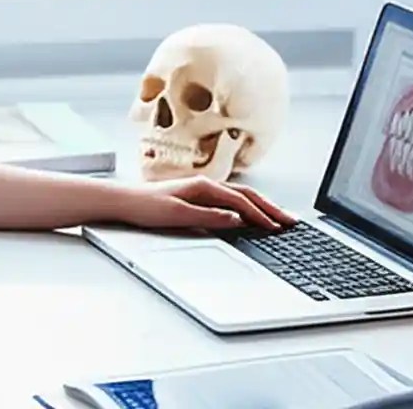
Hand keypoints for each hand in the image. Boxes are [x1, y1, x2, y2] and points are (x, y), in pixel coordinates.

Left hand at [118, 176, 297, 231]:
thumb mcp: (177, 215)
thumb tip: (235, 219)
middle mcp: (205, 184)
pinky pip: (230, 199)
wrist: (122, 201)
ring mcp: (201, 189)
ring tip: (279, 216)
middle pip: (246, 195)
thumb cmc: (144, 207)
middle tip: (291, 220)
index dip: (261, 216)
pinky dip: (246, 206)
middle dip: (270, 208)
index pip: (240, 202)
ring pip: (240, 196)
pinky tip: (250, 214)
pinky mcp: (196, 196)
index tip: (277, 228)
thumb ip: (208, 216)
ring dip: (261, 206)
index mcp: (203, 186)